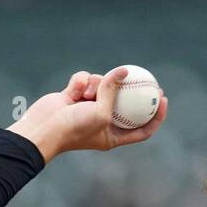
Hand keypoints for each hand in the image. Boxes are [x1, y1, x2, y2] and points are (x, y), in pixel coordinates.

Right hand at [7, 67, 168, 162]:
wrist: (43, 128)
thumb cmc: (74, 128)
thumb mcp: (101, 112)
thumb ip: (113, 91)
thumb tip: (124, 71)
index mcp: (114, 136)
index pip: (142, 129)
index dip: (155, 116)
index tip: (163, 99)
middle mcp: (103, 122)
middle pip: (124, 103)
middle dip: (133, 91)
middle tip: (146, 79)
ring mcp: (89, 107)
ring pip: (103, 86)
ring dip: (97, 85)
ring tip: (86, 93)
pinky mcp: (75, 95)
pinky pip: (85, 80)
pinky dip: (81, 82)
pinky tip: (72, 90)